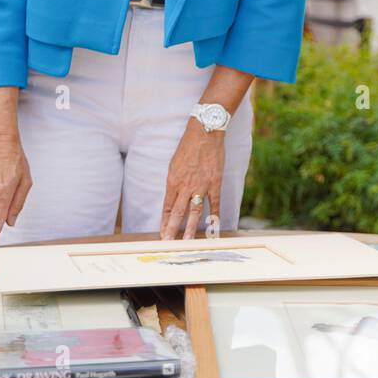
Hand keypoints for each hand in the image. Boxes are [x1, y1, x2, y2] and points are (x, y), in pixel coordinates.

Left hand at [161, 121, 224, 239]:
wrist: (204, 133)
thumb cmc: (187, 147)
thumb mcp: (174, 164)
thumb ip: (174, 182)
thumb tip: (173, 197)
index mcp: (172, 181)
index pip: (166, 207)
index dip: (164, 221)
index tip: (162, 233)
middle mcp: (185, 186)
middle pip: (177, 213)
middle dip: (172, 230)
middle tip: (169, 243)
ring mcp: (201, 186)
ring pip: (194, 212)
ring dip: (191, 228)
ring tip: (188, 241)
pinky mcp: (215, 183)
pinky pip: (214, 202)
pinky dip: (214, 216)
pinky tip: (214, 227)